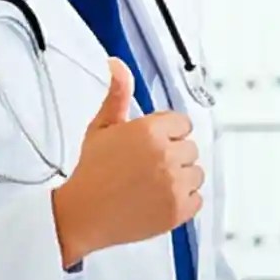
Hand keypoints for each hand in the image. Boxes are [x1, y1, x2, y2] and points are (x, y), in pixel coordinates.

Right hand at [52, 58, 203, 267]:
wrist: (82, 214)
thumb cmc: (92, 172)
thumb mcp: (102, 127)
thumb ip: (118, 94)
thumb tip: (118, 65)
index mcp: (150, 131)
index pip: (183, 124)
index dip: (167, 134)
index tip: (150, 145)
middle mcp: (166, 155)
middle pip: (190, 148)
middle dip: (173, 156)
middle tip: (147, 167)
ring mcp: (174, 184)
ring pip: (196, 174)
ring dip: (180, 179)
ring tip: (152, 184)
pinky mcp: (178, 210)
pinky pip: (197, 199)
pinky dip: (183, 202)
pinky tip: (159, 200)